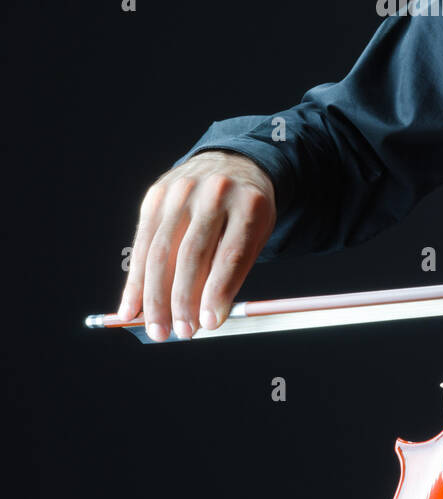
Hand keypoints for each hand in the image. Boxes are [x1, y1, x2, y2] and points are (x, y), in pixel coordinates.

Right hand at [118, 151, 276, 340]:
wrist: (231, 165)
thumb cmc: (245, 212)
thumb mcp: (256, 235)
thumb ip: (233, 272)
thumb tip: (203, 320)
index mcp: (249, 204)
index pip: (231, 252)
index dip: (218, 291)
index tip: (210, 324)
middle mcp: (214, 193)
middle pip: (192, 253)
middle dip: (183, 299)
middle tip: (181, 333)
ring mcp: (181, 191)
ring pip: (161, 251)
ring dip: (154, 298)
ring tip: (156, 330)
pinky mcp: (156, 196)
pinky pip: (142, 244)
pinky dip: (134, 281)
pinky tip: (130, 308)